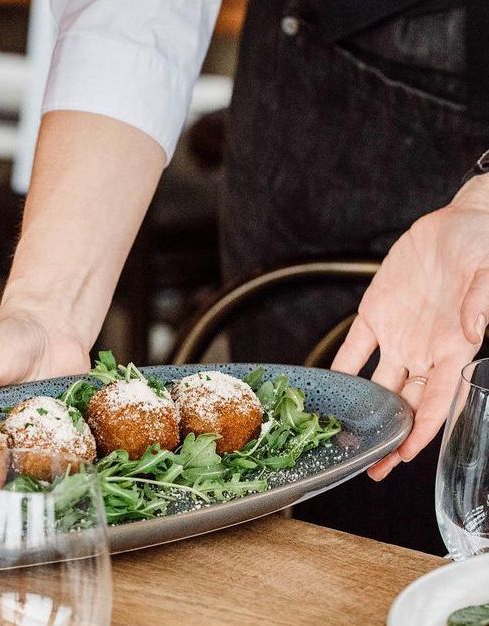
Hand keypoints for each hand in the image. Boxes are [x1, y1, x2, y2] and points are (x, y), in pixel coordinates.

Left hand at [333, 180, 488, 480]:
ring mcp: (399, 335)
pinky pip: (355, 347)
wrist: (463, 220)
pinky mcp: (377, 314)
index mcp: (455, 347)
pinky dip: (340, 368)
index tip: (405, 455)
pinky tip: (325, 389)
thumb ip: (482, 301)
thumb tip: (475, 326)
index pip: (439, 400)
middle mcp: (425, 350)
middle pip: (406, 404)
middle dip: (390, 437)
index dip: (422, 430)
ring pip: (378, 384)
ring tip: (346, 441)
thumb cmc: (485, 246)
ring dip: (363, 412)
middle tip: (371, 469)